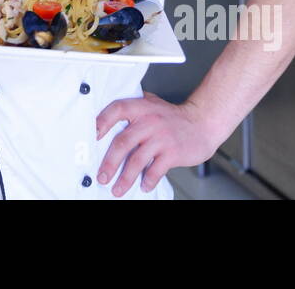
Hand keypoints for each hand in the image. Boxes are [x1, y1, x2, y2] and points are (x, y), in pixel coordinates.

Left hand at [95, 94, 222, 196]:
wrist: (203, 122)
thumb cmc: (173, 117)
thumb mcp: (152, 105)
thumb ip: (132, 110)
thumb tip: (104, 123)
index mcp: (141, 107)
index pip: (116, 109)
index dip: (102, 122)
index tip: (91, 137)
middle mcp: (150, 121)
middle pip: (123, 142)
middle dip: (109, 162)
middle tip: (102, 176)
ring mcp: (162, 137)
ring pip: (137, 160)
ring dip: (125, 178)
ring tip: (117, 189)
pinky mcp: (173, 152)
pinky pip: (155, 170)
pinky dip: (147, 181)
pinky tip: (143, 186)